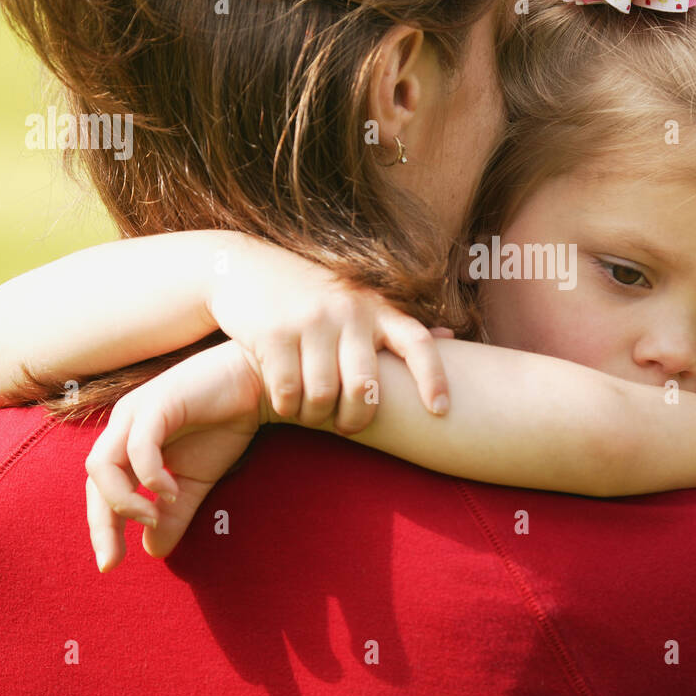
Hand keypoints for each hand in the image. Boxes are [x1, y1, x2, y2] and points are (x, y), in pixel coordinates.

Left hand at [84, 339, 267, 572]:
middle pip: (94, 478)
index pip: (101, 489)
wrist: (257, 387)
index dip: (102, 527)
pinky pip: (140, 444)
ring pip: (103, 463)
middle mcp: (123, 424)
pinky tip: (171, 490)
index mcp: (128, 442)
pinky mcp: (159, 402)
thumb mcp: (195, 481)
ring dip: (123, 499)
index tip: (112, 564)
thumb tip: (153, 551)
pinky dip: (150, 474)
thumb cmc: (224, 427)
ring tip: (153, 517)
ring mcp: (138, 411)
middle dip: (101, 522)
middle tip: (114, 559)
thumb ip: (173, 514)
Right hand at [206, 233, 449, 433]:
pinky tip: (285, 403)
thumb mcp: (356, 300)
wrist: (245, 267)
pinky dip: (287, 406)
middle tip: (347, 428)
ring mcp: (311, 320)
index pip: (417, 342)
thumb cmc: (312, 296)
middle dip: (356, 418)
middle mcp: (349, 311)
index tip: (440, 410)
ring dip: (316, 415)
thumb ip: (394, 323)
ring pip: (324, 395)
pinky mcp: (274, 332)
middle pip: (365, 386)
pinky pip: (288, 390)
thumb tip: (450, 336)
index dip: (433, 378)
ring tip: (311, 414)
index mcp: (376, 307)